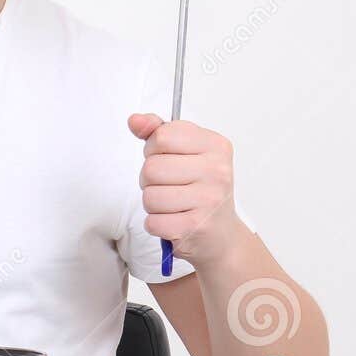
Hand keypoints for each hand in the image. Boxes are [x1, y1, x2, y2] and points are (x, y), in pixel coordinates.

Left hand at [128, 113, 243, 265]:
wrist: (221, 235)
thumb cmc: (199, 190)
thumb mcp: (184, 153)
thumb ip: (158, 132)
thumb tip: (134, 120)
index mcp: (216, 145)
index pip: (162, 136)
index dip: (153, 150)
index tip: (168, 159)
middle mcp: (217, 171)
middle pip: (151, 168)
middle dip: (150, 180)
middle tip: (170, 187)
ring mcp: (209, 200)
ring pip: (149, 196)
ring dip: (153, 204)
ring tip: (173, 205)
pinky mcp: (196, 227)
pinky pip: (152, 221)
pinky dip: (156, 224)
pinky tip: (174, 222)